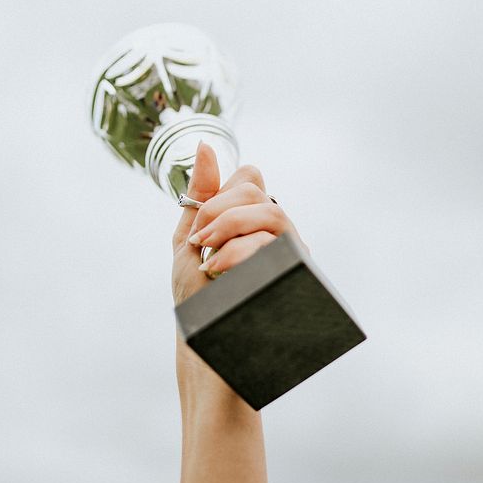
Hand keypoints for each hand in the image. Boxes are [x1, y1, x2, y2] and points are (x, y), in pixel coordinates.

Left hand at [171, 142, 300, 306]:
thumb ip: (200, 194)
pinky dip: (239, 253)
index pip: (249, 178)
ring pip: (270, 214)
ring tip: (208, 260)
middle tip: (200, 242)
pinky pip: (272, 245)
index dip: (220, 195)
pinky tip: (219, 271)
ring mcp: (288, 251)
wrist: (203, 336)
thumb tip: (205, 146)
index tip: (198, 226)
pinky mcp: (293, 273)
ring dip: (230, 231)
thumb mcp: (189, 238)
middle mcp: (277, 230)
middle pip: (257, 192)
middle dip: (220, 213)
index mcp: (253, 218)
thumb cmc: (198, 292)